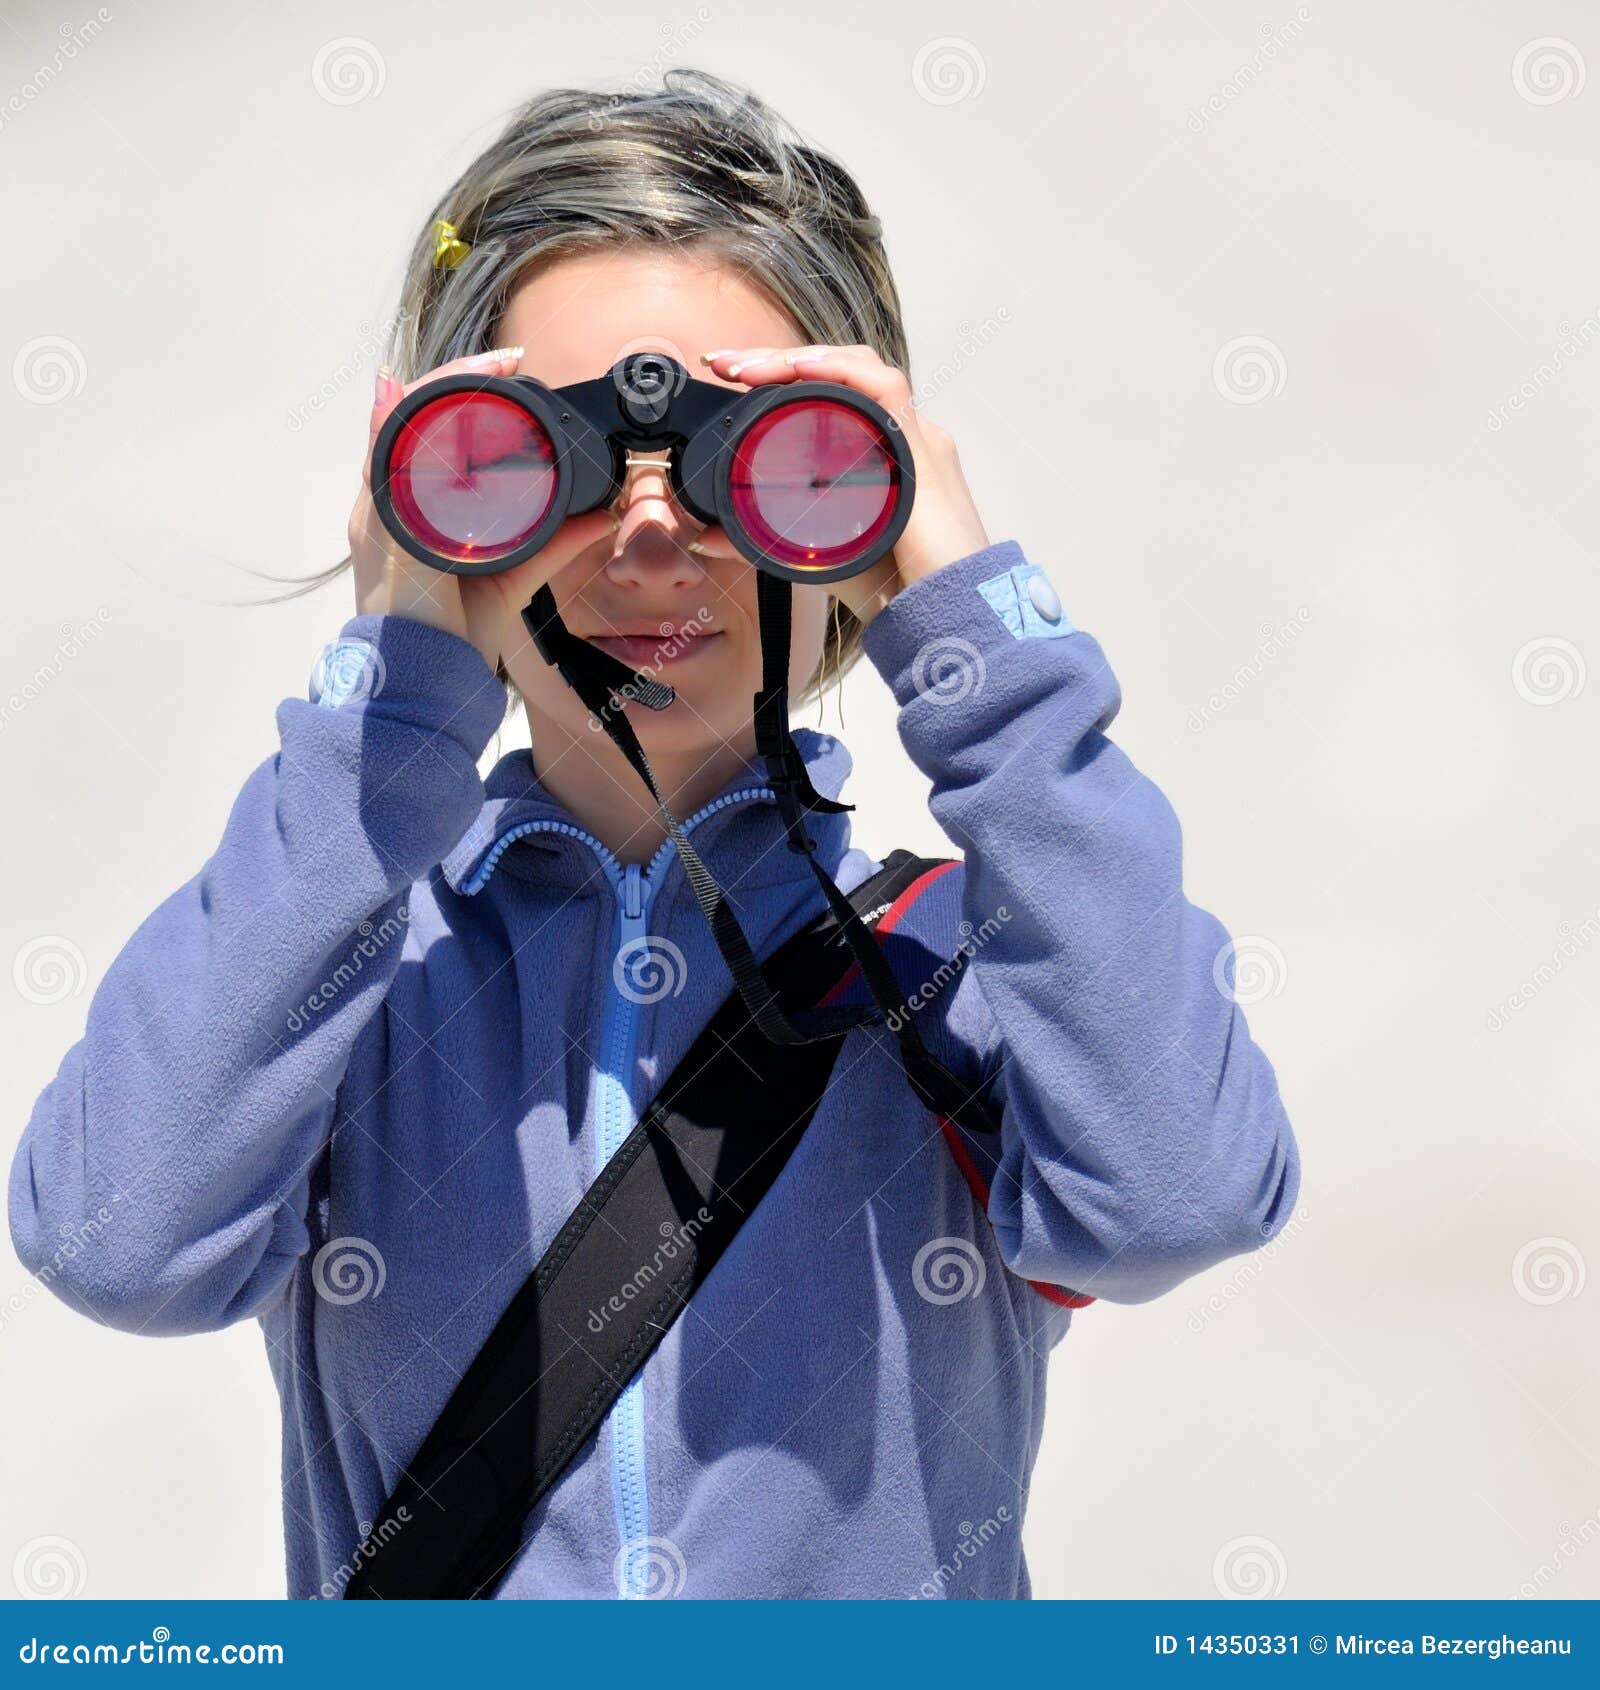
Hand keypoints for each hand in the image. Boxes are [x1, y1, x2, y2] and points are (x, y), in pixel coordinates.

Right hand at [349, 346, 523, 669]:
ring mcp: (378, 520)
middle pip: (408, 417)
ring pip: (397, 432)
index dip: (460, 393)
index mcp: (409, 507)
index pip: (426, 431)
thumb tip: (602, 514)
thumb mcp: (514, 576)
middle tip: (508, 359)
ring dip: (440, 393)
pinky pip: (391, 477)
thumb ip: (552, 542)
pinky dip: (412, 438)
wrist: (425, 685)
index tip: (511, 369)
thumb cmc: (455, 632)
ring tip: (488, 368)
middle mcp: (384, 505)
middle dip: (454, 378)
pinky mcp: (385, 542)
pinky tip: (439, 411)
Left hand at [698, 344, 989, 627]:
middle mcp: (900, 435)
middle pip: (841, 370)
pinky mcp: (924, 449)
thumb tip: (706, 538)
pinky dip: (840, 370)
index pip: (832, 391)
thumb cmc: (895, 586)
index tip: (729, 375)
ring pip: (860, 366)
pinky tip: (799, 368)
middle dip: (779, 358)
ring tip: (748, 364)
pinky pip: (884, 388)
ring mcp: (915, 437)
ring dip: (800, 358)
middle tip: (724, 361)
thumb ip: (763, 541)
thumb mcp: (814, 555)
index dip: (783, 375)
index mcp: (881, 451)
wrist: (944, 611)